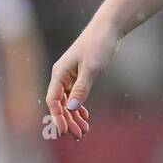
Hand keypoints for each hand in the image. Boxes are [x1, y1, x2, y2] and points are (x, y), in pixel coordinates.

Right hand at [45, 16, 117, 139]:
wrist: (108, 27)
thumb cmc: (99, 44)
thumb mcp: (92, 68)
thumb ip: (81, 88)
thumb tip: (72, 108)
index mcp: (60, 72)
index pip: (53, 100)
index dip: (57, 117)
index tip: (64, 132)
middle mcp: (61, 75)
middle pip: (59, 103)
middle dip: (67, 120)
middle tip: (79, 135)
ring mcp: (70, 75)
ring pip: (67, 101)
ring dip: (74, 116)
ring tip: (83, 131)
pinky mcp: (79, 74)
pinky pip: (74, 95)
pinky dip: (79, 107)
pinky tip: (85, 117)